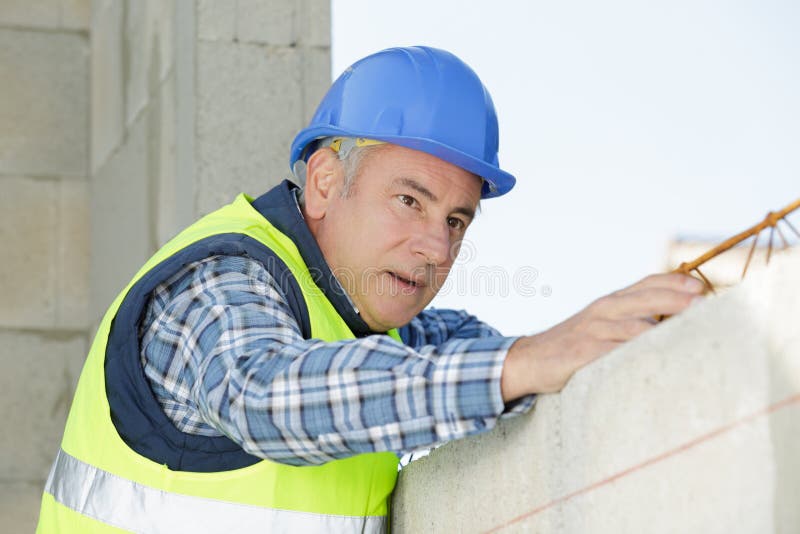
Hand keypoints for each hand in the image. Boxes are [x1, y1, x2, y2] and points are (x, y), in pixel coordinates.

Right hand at [502, 273, 704, 399]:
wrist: (530, 360)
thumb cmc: (573, 345)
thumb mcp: (601, 325)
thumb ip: (631, 322)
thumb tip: (674, 326)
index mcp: (611, 302)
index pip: (647, 283)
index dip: (675, 282)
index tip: (700, 288)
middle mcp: (604, 310)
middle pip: (647, 299)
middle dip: (678, 301)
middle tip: (704, 306)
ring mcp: (594, 330)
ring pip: (637, 328)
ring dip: (665, 333)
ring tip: (692, 339)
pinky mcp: (584, 353)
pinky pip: (616, 353)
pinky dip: (637, 356)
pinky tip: (657, 363)